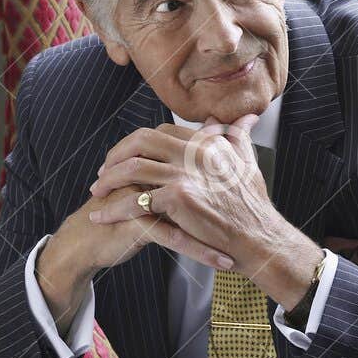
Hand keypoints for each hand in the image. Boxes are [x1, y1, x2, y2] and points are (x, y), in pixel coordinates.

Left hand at [86, 117, 320, 306]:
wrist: (259, 238)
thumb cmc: (253, 208)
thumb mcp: (247, 164)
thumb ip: (239, 139)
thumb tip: (246, 119)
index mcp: (208, 143)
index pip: (162, 130)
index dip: (138, 143)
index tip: (126, 157)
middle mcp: (195, 152)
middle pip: (142, 140)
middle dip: (117, 154)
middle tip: (104, 171)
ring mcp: (186, 173)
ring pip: (132, 168)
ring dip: (109, 179)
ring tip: (97, 191)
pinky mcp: (178, 198)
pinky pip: (135, 200)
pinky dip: (114, 209)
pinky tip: (103, 216)